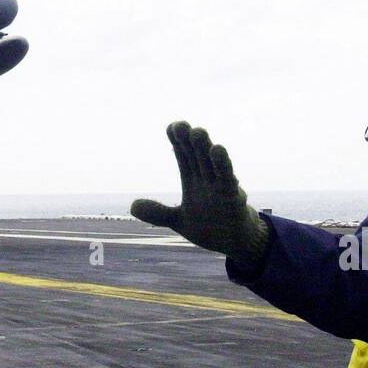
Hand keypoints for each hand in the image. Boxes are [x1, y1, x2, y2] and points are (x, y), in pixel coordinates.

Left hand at [131, 121, 270, 270]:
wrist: (234, 243)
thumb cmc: (209, 226)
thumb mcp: (179, 221)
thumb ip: (158, 213)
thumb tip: (133, 206)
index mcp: (193, 180)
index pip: (184, 156)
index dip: (178, 141)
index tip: (172, 128)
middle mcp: (207, 178)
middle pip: (197, 155)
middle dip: (189, 140)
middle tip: (181, 125)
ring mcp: (220, 186)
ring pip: (212, 163)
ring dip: (205, 148)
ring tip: (198, 132)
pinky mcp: (233, 197)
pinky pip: (227, 179)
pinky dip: (222, 165)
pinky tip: (218, 150)